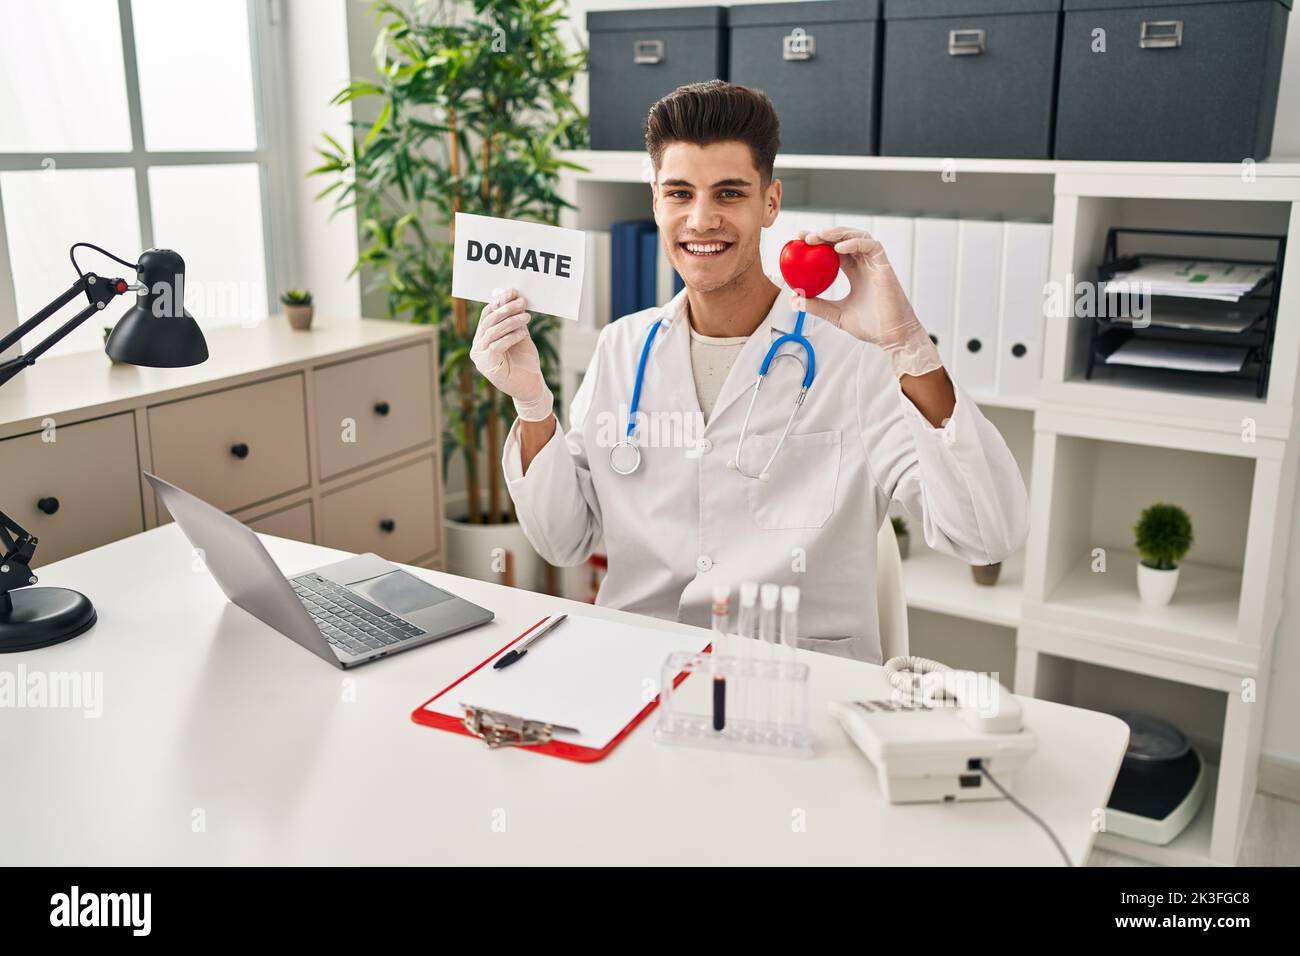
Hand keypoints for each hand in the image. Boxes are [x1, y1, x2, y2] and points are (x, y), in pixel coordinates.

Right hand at [470, 288, 553, 421]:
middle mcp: (477, 346)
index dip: (499, 301)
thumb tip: (513, 297)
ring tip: (527, 317)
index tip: (514, 291)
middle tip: (523, 302)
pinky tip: (523, 333)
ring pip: (493, 331)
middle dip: (507, 309)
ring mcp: (479, 356)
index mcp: (482, 337)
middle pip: (489, 321)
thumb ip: (514, 319)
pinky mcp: (487, 365)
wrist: (530, 387)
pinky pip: (497, 345)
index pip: (487, 314)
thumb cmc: (525, 362)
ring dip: (511, 321)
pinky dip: (511, 337)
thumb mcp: (520, 335)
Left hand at [796, 227, 941, 378]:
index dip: (819, 243)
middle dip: (824, 234)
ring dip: (837, 233)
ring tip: (819, 236)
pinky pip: (870, 246)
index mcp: (855, 273)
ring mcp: (875, 264)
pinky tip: (838, 248)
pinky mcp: (884, 266)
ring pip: (857, 236)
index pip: (834, 251)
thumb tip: (794, 300)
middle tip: (804, 236)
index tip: (800, 241)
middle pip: (843, 240)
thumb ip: (817, 306)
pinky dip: (854, 243)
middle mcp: (864, 265)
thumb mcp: (836, 315)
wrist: (892, 337)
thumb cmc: (871, 326)